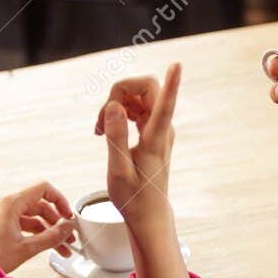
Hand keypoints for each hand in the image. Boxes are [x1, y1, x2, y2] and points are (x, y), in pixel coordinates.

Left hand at [0, 182, 74, 273]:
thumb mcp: (26, 248)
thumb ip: (52, 237)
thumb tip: (68, 228)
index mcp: (10, 203)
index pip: (43, 189)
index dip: (60, 200)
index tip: (68, 216)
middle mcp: (3, 203)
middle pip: (38, 205)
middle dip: (56, 222)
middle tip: (67, 237)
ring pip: (31, 216)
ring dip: (47, 230)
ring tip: (60, 247)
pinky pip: (20, 222)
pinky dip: (34, 232)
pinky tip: (44, 246)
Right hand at [93, 63, 180, 227]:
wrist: (147, 213)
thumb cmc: (133, 198)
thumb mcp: (118, 171)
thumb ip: (116, 137)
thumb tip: (115, 106)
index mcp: (155, 139)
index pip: (166, 106)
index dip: (171, 83)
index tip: (178, 65)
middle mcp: (162, 129)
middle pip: (146, 87)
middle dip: (119, 92)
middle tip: (101, 120)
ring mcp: (159, 128)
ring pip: (138, 95)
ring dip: (115, 103)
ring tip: (100, 130)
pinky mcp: (152, 130)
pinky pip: (136, 106)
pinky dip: (119, 111)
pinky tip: (106, 130)